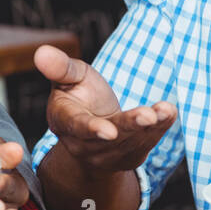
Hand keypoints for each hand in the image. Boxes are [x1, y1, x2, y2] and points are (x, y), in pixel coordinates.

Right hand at [33, 44, 175, 175]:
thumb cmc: (80, 96)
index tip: (108, 131)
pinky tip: (169, 113)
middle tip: (148, 116)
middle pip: (110, 138)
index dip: (92, 129)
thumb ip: (60, 67)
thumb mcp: (70, 77)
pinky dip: (160, 128)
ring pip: (130, 142)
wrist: (96, 126)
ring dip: (150, 127)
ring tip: (165, 110)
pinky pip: (146, 144)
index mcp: (65, 121)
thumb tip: (41, 52)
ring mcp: (107, 155)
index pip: (77, 127)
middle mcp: (84, 144)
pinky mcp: (129, 157)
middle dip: (130, 126)